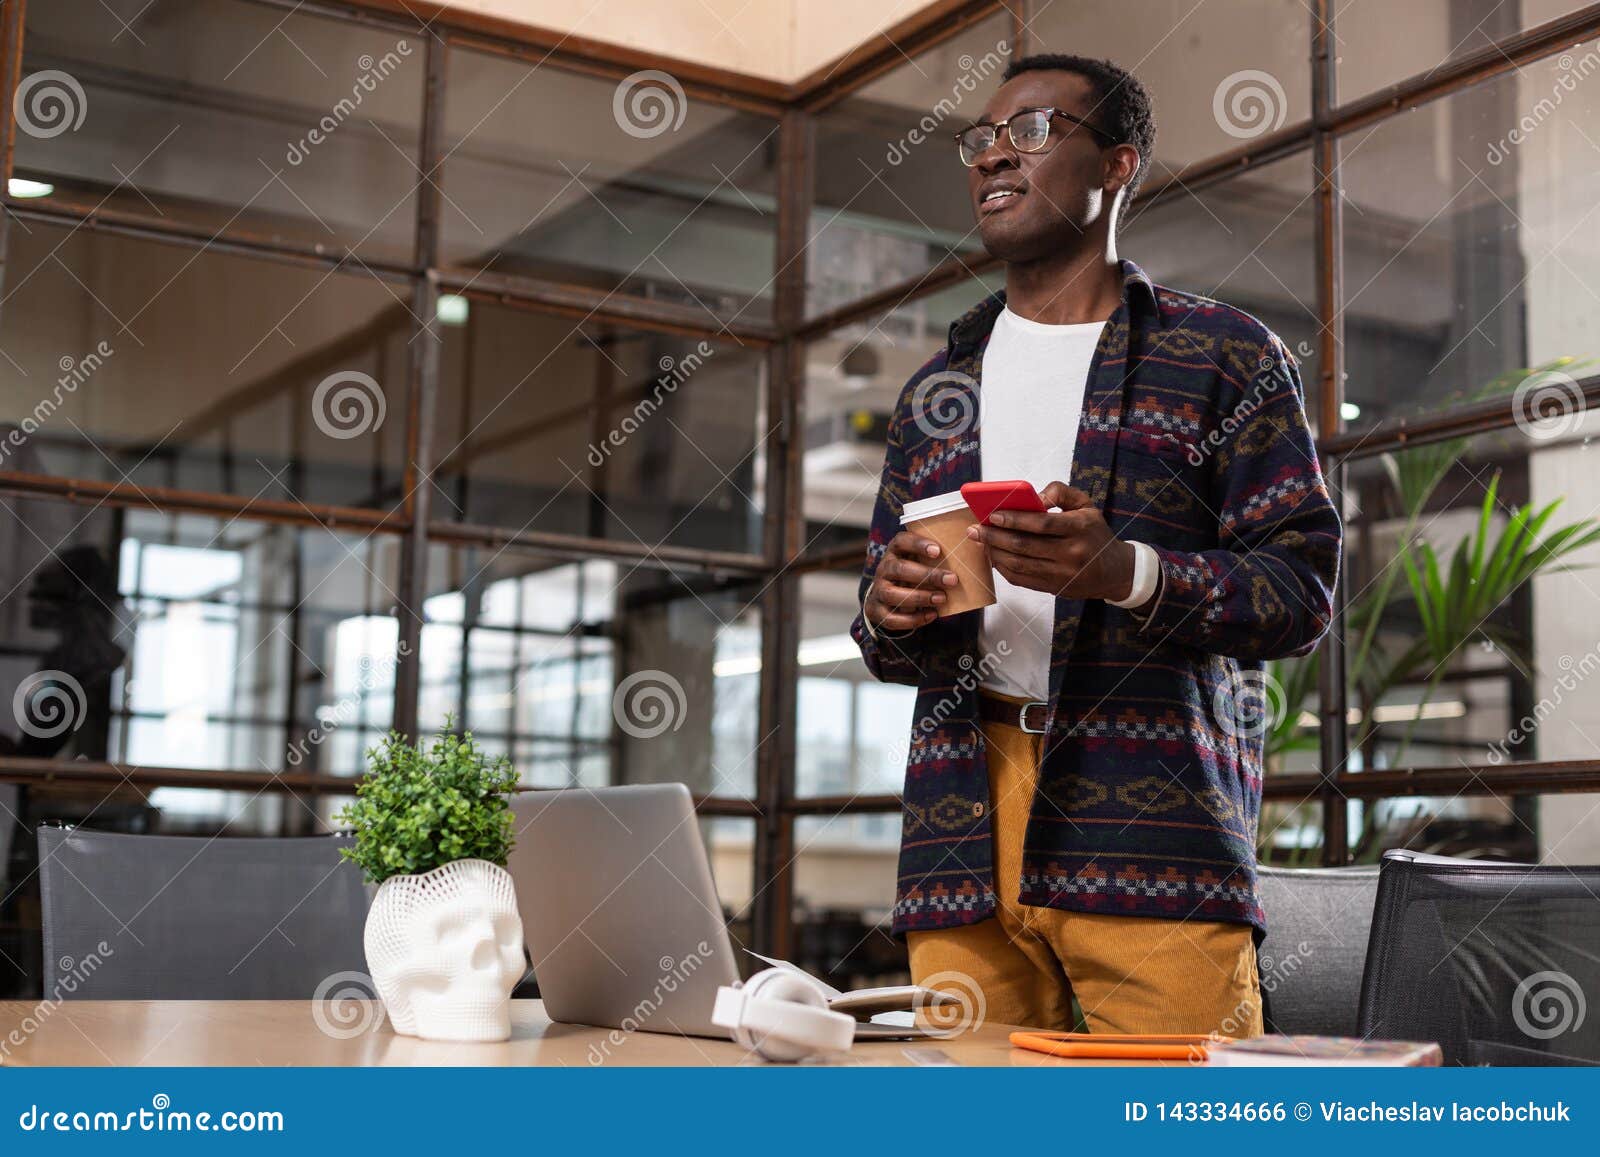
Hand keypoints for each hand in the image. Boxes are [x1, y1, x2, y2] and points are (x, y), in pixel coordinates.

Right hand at [864, 530, 957, 631]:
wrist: (887, 598)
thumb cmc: (913, 575)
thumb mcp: (919, 561)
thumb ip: (935, 558)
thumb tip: (973, 548)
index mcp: (895, 552)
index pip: (901, 541)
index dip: (917, 544)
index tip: (938, 551)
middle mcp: (883, 569)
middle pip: (899, 569)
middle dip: (927, 575)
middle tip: (952, 579)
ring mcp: (879, 591)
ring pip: (892, 594)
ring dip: (920, 597)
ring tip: (942, 598)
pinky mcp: (878, 611)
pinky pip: (892, 618)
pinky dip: (913, 619)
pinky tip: (932, 615)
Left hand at [967, 481, 1137, 601]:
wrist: (1114, 571)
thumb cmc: (1095, 533)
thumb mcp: (1086, 505)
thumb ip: (1061, 492)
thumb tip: (1036, 496)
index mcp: (1080, 528)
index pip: (1042, 524)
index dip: (1015, 520)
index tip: (993, 515)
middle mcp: (1071, 553)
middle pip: (1025, 546)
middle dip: (995, 537)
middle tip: (976, 529)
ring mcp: (1062, 574)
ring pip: (1020, 565)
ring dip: (994, 553)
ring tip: (980, 542)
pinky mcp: (1055, 588)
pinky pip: (1022, 580)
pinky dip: (1004, 568)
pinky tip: (993, 557)